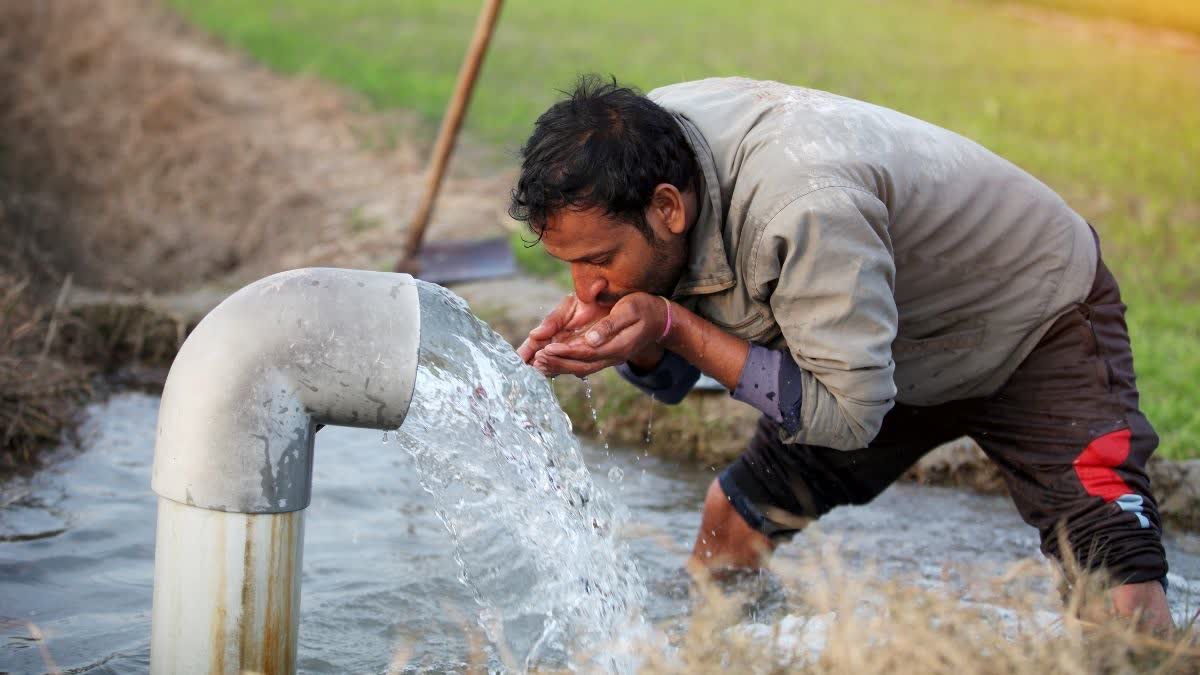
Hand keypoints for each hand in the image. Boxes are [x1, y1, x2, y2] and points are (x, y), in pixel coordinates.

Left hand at [533, 292, 668, 377]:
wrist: (661, 319)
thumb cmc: (645, 308)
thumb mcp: (631, 309)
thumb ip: (611, 325)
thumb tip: (591, 339)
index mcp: (619, 345)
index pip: (587, 352)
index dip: (566, 352)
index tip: (547, 349)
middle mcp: (614, 356)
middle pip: (581, 365)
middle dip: (558, 363)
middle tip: (536, 361)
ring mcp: (611, 358)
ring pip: (582, 368)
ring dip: (560, 367)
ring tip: (539, 365)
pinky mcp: (607, 355)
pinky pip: (585, 364)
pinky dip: (567, 365)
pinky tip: (553, 364)